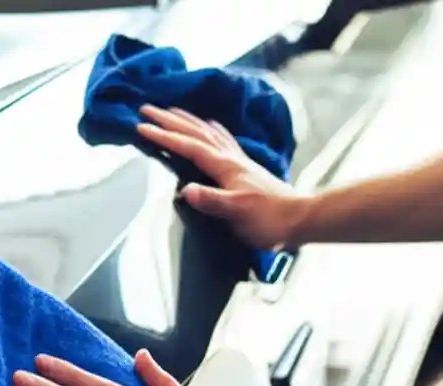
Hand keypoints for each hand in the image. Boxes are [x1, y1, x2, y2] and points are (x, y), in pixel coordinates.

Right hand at [137, 104, 309, 251]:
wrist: (300, 219)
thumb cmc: (270, 220)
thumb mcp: (239, 213)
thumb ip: (212, 201)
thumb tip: (185, 190)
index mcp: (226, 167)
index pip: (189, 147)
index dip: (164, 136)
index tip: (142, 127)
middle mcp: (231, 159)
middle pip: (196, 132)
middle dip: (170, 120)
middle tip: (147, 109)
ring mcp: (239, 162)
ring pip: (208, 133)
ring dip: (188, 120)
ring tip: (172, 110)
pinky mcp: (245, 169)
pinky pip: (223, 140)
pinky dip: (211, 129)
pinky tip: (211, 126)